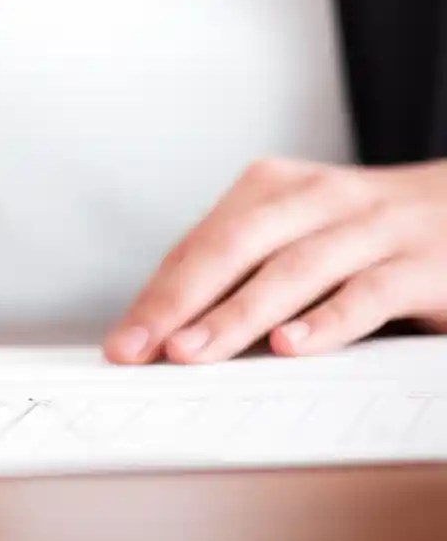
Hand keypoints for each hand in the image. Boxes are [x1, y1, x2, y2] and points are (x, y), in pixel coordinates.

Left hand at [104, 157, 446, 364]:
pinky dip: (326, 321)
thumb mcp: (301, 238)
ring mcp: (374, 228)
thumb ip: (240, 272)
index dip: (158, 294)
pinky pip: (368, 293)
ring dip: (237, 315)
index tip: (124, 342)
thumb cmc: (374, 236)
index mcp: (277, 189)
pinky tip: (291, 346)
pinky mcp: (425, 265)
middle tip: (142, 348)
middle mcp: (321, 199)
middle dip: (180, 301)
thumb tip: (162, 328)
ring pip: (293, 269)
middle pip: (234, 246)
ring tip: (194, 352)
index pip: (202, 243)